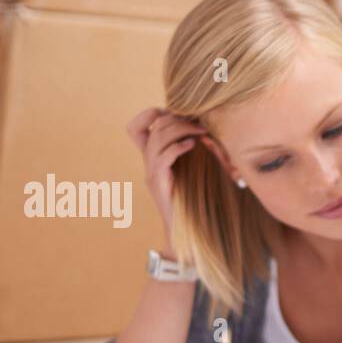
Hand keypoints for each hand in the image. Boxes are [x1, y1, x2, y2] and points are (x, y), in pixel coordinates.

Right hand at [125, 106, 208, 240]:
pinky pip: (163, 157)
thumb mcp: (191, 169)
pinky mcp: (158, 183)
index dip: (150, 114)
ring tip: (201, 132)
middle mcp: (148, 162)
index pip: (135, 128)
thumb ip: (191, 150)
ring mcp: (151, 172)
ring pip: (158, 139)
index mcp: (152, 157)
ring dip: (181, 129)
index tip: (175, 113)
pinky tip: (193, 146)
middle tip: (199, 123)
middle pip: (153, 128)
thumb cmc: (193, 198)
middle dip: (176, 119)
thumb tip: (206, 130)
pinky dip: (178, 147)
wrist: (185, 229)